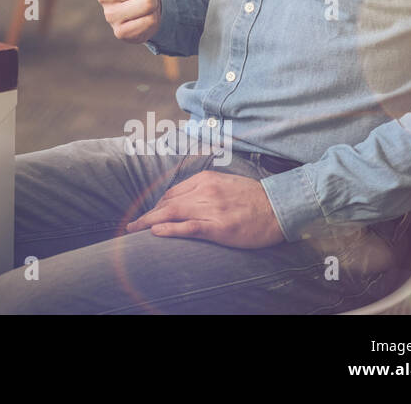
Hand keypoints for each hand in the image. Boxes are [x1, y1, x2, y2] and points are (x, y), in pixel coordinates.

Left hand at [125, 170, 285, 247]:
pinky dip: (169, 229)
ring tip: (134, 230)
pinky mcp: (219, 227)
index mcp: (205, 179)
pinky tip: (155, 232)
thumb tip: (185, 199)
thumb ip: (205, 189)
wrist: (279, 207)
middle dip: (147, 214)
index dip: (156, 205)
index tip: (148, 215)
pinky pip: (189, 227)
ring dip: (149, 222)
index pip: (172, 192)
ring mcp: (211, 208)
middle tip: (131, 225)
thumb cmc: (254, 198)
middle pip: (167, 203)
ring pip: (172, 213)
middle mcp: (204, 191)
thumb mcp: (225, 184)